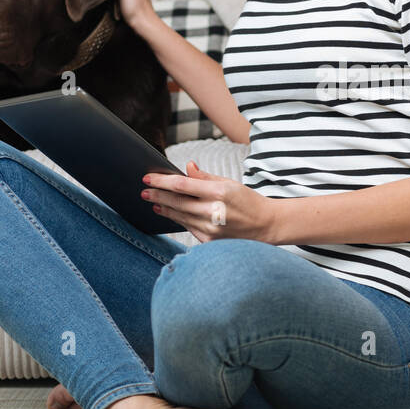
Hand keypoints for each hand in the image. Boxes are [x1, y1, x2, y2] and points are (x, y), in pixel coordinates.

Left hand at [142, 161, 279, 243]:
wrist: (265, 226)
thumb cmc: (248, 201)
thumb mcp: (229, 183)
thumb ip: (205, 177)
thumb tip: (186, 167)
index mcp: (219, 193)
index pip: (182, 185)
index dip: (162, 181)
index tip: (148, 177)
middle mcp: (213, 212)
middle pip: (176, 202)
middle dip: (157, 195)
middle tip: (143, 190)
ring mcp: (211, 229)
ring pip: (179, 216)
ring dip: (163, 208)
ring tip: (152, 201)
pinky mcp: (210, 241)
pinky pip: (187, 227)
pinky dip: (177, 219)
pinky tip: (168, 212)